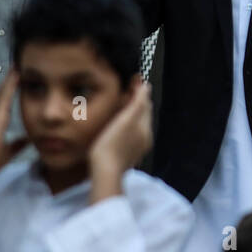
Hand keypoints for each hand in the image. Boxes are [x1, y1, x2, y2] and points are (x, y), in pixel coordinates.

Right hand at [87, 79, 151, 200]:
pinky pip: (129, 133)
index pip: (146, 104)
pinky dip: (125, 124)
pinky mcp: (126, 153)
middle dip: (135, 101)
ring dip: (130, 112)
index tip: (132, 79)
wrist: (104, 172)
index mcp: (145, 128)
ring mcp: (136, 147)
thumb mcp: (126, 119)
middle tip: (125, 89)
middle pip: (142, 114)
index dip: (139, 91)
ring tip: (119, 103)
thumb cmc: (112, 144)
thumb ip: (138, 103)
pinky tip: (116, 123)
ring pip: (135, 123)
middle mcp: (144, 138)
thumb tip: (146, 87)